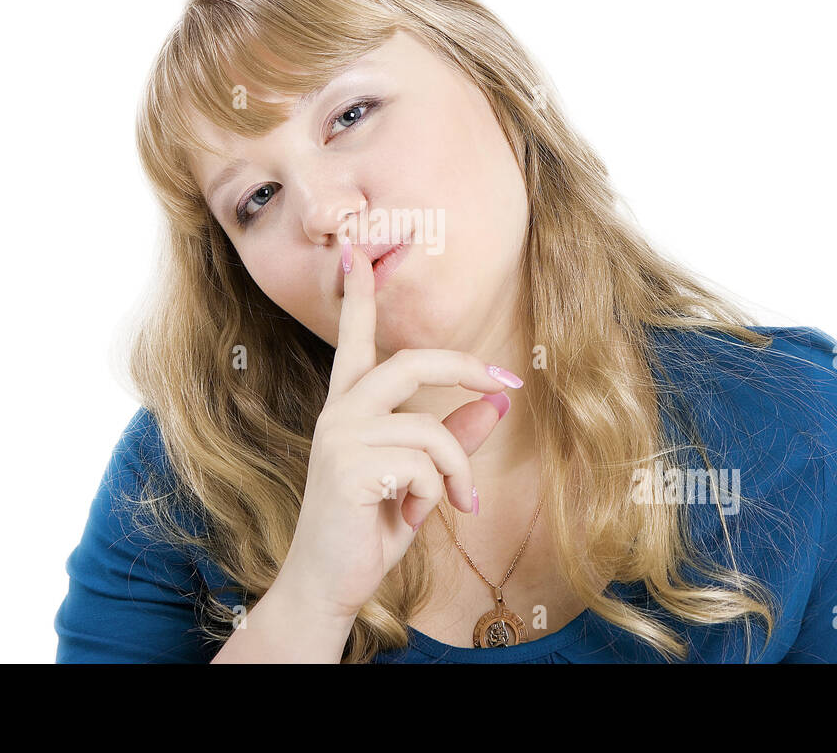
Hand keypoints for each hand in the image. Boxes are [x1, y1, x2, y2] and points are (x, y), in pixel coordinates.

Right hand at [275, 234, 522, 624]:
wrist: (327, 585)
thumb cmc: (369, 528)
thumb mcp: (420, 480)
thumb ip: (453, 438)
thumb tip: (497, 399)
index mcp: (348, 409)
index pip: (354, 340)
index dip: (360, 296)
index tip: (357, 252)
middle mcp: (338, 414)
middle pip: (411, 362)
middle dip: (465, 366)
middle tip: (510, 380)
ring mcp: (340, 438)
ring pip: (431, 429)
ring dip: (458, 470)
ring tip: (456, 504)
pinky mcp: (349, 468)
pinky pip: (426, 466)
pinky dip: (437, 496)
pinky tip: (411, 518)